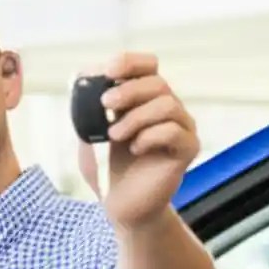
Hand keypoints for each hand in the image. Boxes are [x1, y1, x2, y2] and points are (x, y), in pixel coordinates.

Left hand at [77, 53, 199, 229]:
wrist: (119, 206)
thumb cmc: (106, 169)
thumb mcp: (87, 133)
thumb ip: (85, 106)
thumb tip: (81, 75)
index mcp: (143, 99)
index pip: (148, 65)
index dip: (130, 62)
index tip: (108, 71)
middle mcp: (166, 108)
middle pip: (157, 82)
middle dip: (128, 89)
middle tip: (105, 105)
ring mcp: (180, 128)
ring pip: (167, 104)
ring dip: (136, 117)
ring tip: (114, 136)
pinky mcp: (187, 149)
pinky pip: (174, 131)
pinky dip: (150, 136)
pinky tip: (134, 150)